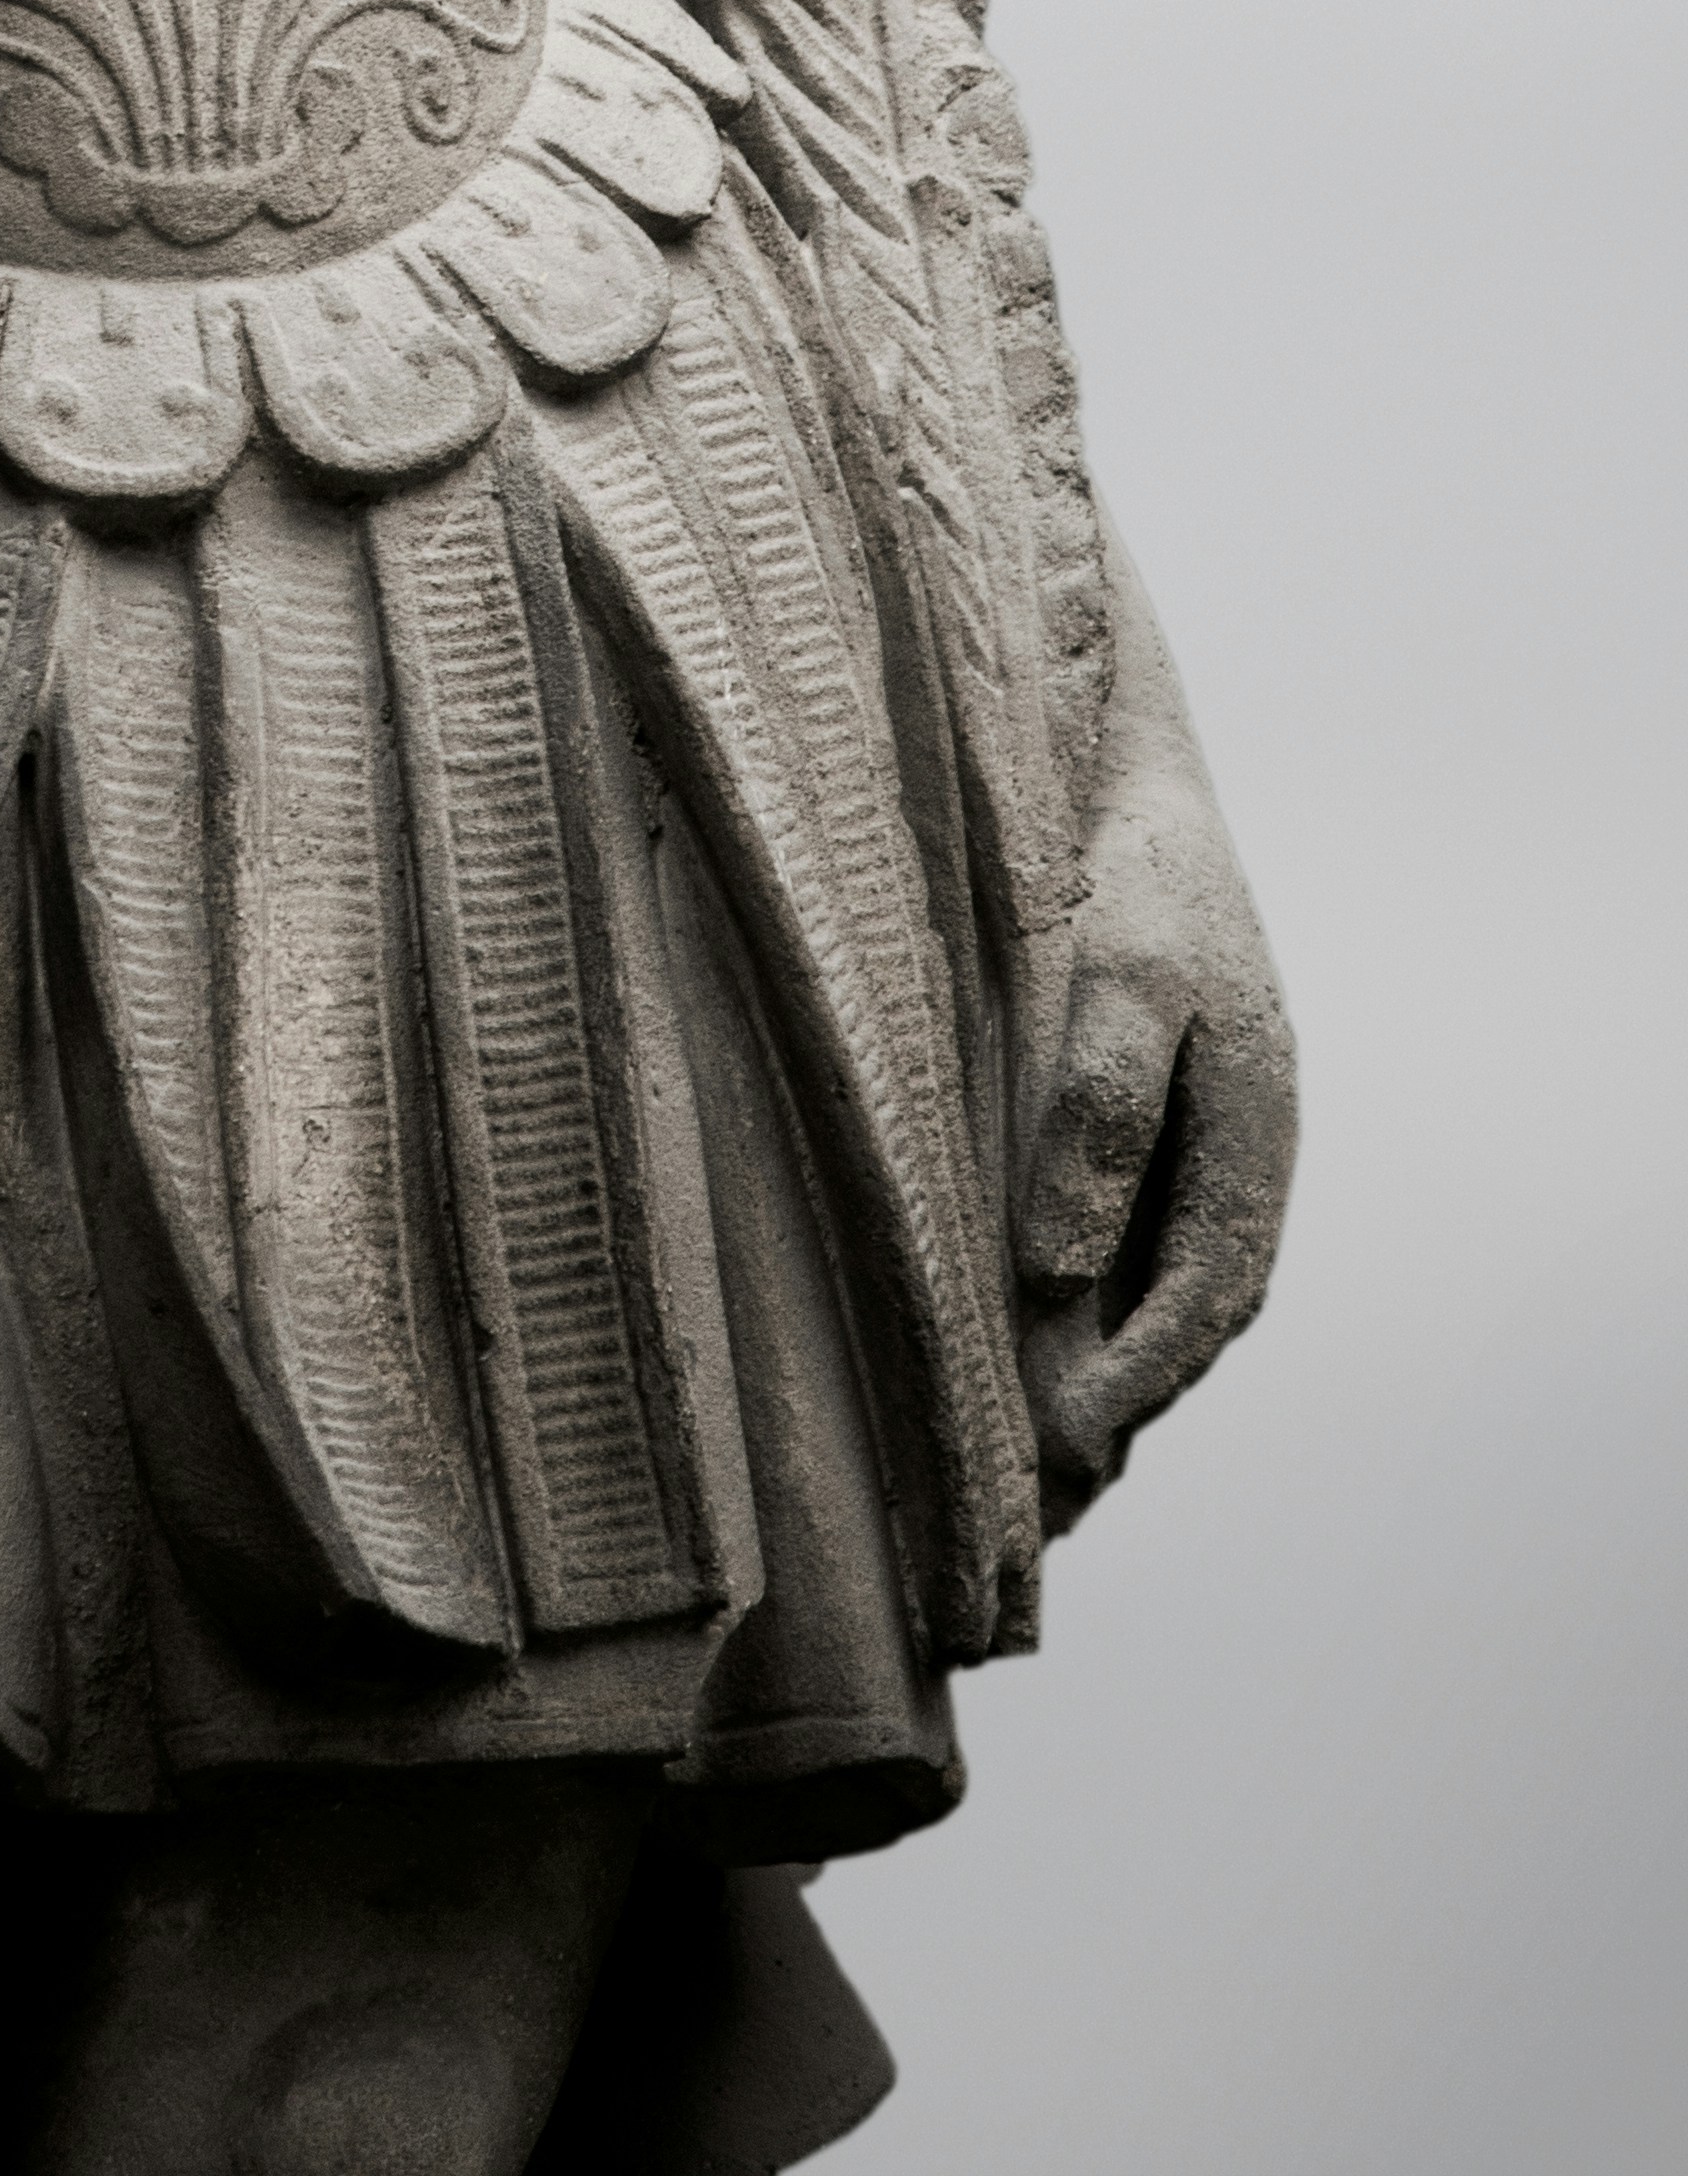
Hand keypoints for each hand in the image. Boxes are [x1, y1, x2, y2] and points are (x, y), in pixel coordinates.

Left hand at [1015, 727, 1296, 1530]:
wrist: (1113, 760)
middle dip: (1118, 1402)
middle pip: (1183, 1305)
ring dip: (1093, 1366)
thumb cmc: (1127, 864)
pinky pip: (1112, 1232)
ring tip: (1012, 1462)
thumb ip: (1102, 1112)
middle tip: (1034, 1498)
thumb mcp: (1127, 973)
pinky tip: (1002, 1344)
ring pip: (1146, 1278)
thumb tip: (1059, 1268)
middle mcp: (1231, 1141)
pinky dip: (1070, 1302)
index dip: (1144, 1375)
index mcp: (1256, 1121)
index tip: (1070, 1445)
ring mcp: (1187, 1128)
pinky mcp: (1130, 1107)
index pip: (1211, 1287)